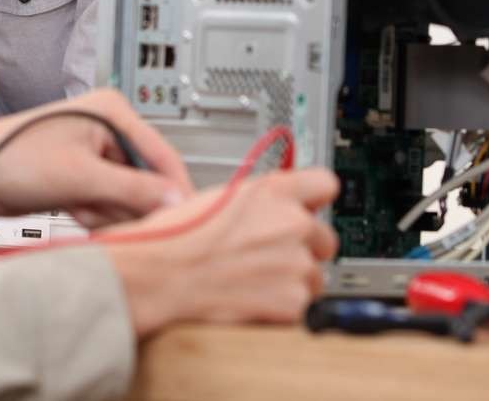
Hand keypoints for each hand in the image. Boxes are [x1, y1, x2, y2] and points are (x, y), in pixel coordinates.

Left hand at [0, 90, 194, 225]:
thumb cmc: (7, 158)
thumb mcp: (80, 176)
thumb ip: (134, 189)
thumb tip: (177, 200)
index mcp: (112, 112)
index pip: (163, 155)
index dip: (175, 191)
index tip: (185, 224)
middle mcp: (107, 131)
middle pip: (147, 181)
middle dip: (126, 205)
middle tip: (101, 211)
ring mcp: (93, 157)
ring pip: (127, 199)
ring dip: (107, 213)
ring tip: (77, 206)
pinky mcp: (80, 180)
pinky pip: (106, 207)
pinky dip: (93, 217)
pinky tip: (71, 212)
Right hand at [99, 168, 339, 336]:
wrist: (162, 274)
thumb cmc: (177, 236)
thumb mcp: (220, 196)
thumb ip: (260, 199)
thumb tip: (275, 206)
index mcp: (274, 191)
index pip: (326, 184)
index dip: (315, 198)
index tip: (312, 206)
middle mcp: (292, 224)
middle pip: (324, 235)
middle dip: (303, 246)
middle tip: (271, 253)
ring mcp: (296, 264)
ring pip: (313, 273)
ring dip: (292, 277)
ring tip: (254, 278)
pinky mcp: (292, 302)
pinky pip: (302, 303)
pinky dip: (282, 304)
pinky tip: (252, 296)